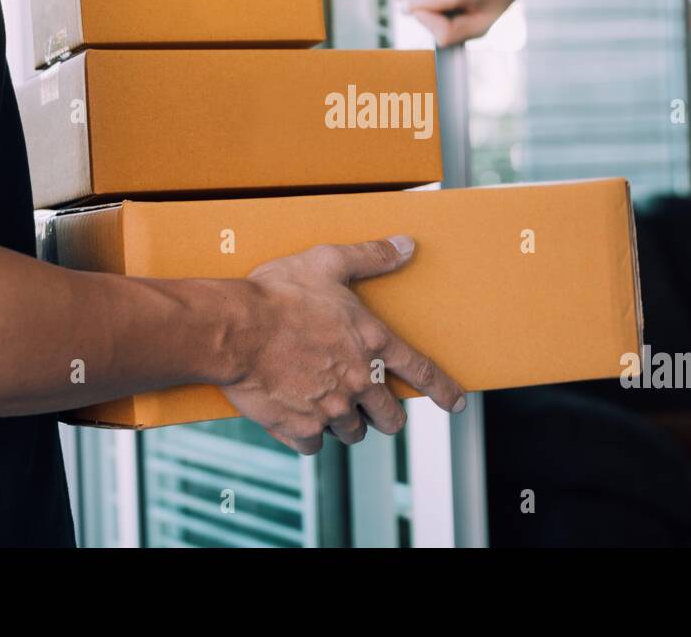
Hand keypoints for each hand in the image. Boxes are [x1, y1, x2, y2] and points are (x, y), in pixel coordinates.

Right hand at [222, 236, 465, 454]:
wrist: (234, 330)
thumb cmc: (278, 293)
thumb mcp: (328, 262)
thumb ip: (371, 256)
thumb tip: (406, 245)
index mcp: (371, 342)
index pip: (420, 371)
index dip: (443, 389)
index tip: (456, 403)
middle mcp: (358, 381)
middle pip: (389, 416)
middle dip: (385, 415)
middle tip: (373, 408)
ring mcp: (330, 408)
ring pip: (352, 432)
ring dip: (346, 423)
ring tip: (328, 406)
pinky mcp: (300, 427)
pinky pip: (314, 444)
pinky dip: (308, 434)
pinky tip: (297, 416)